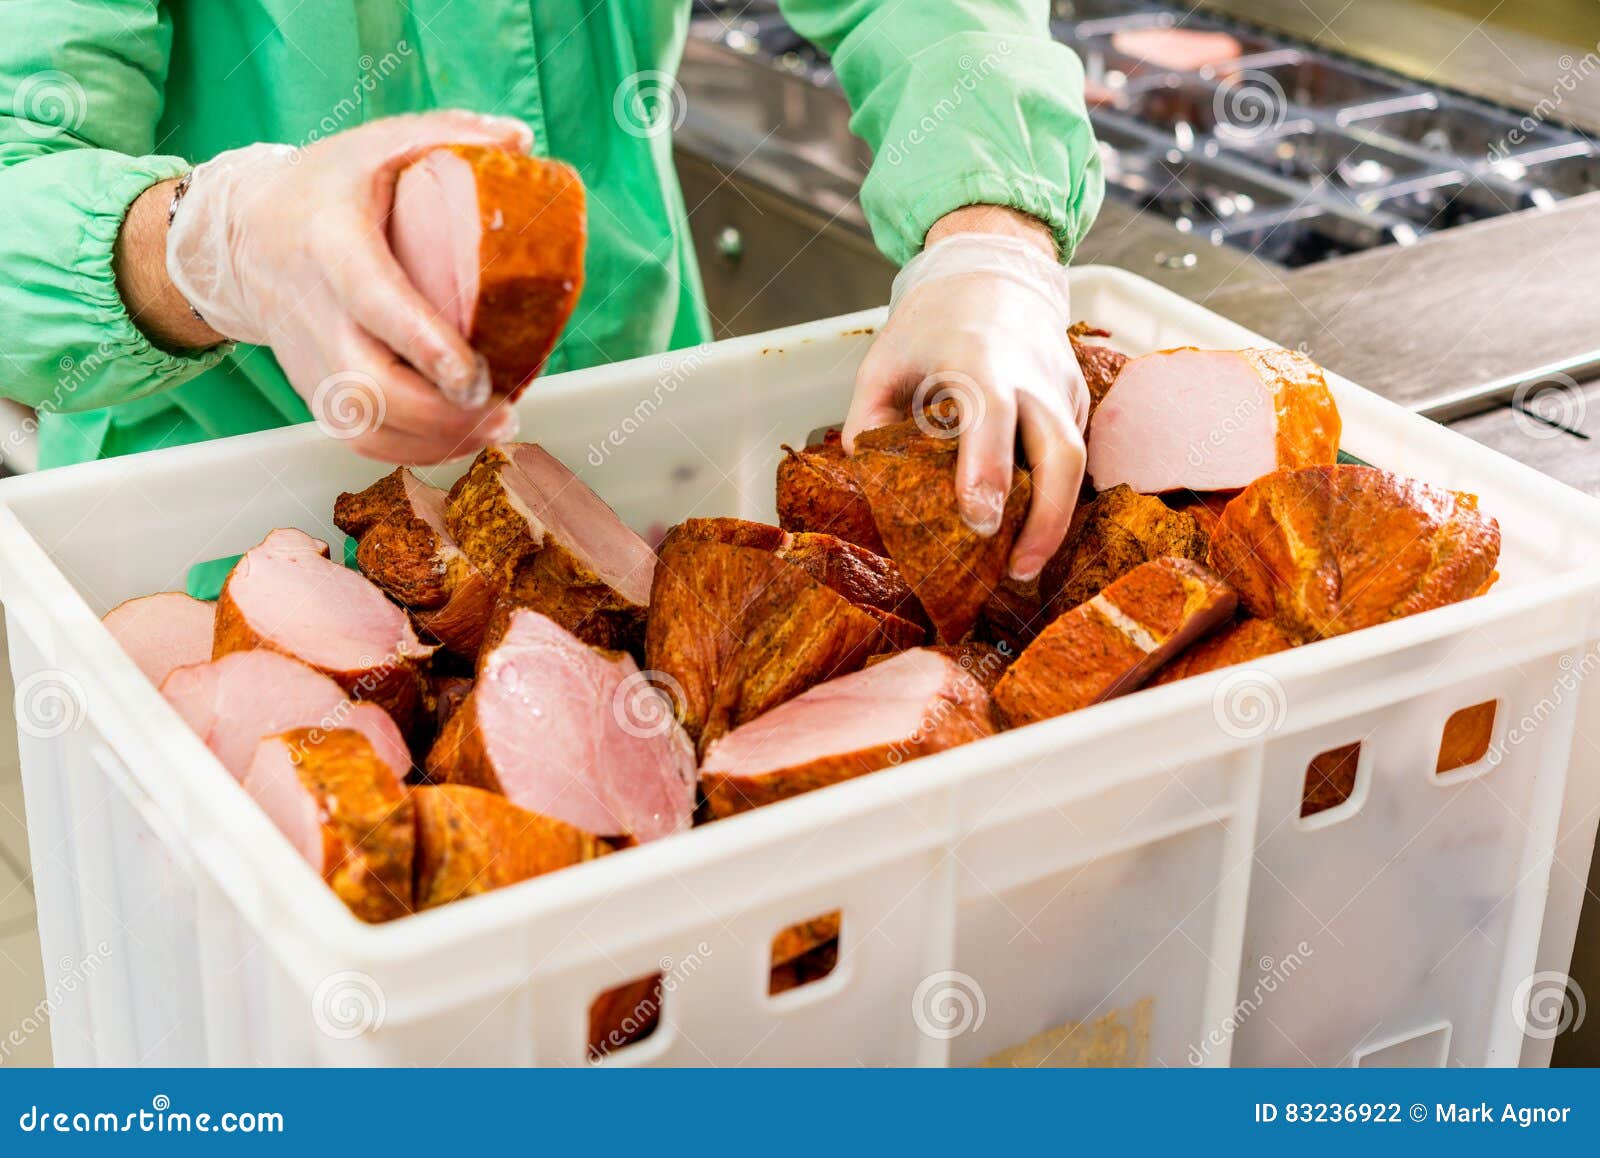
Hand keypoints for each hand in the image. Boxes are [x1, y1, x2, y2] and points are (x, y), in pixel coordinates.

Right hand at [165, 111, 532, 462]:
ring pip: (365, 425)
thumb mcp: (376, 144)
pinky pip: (361, 438)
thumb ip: (445, 134)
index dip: (425, 347)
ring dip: (435, 440)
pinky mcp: (316, 389)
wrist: (244, 236)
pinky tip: (463, 436)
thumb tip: (518, 139)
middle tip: (502, 408)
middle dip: (440, 413)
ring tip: (495, 424)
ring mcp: (312, 358)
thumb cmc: (324, 188)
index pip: (375, 305)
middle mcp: (316, 311)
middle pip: (369, 386)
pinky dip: (414, 449)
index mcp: (331, 244)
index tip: (474, 375)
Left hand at [844, 207, 1089, 581]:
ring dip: (1055, 520)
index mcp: (978, 357)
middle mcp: (1032, 375)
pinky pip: (1073, 455)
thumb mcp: (884, 359)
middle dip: (1045, 516)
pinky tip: (1031, 534)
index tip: (979, 521)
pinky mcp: (1077, 400)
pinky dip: (1056, 498)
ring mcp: (1062, 388)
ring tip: (1023, 567)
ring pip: (1077, 460)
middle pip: (1060, 450)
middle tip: (1016, 571)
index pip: (992, 415)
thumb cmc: (933, 322)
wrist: (994, 274)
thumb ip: (869, 419)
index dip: (988, 468)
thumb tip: (868, 479)